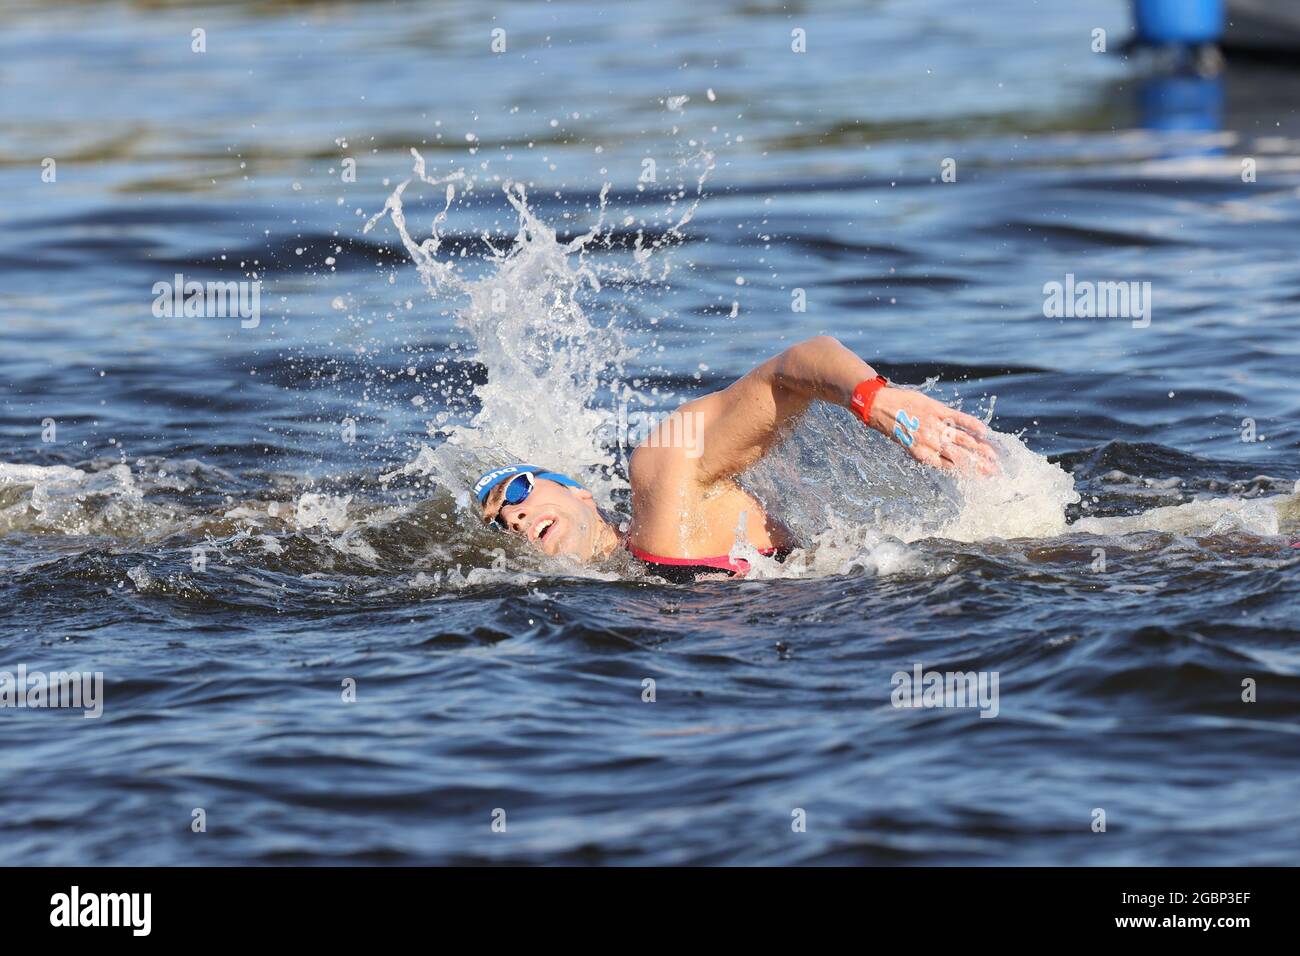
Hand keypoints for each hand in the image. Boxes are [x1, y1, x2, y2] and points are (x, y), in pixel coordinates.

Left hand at [868, 386, 998, 475]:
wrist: (877, 406)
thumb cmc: (891, 427)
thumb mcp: (907, 445)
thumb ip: (926, 452)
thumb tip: (945, 461)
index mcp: (922, 455)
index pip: (950, 468)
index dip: (967, 474)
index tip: (981, 478)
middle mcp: (930, 443)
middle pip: (961, 457)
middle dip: (979, 466)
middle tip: (994, 472)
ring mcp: (934, 426)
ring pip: (963, 440)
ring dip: (980, 449)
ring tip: (993, 456)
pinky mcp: (936, 410)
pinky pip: (958, 418)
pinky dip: (972, 424)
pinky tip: (984, 431)